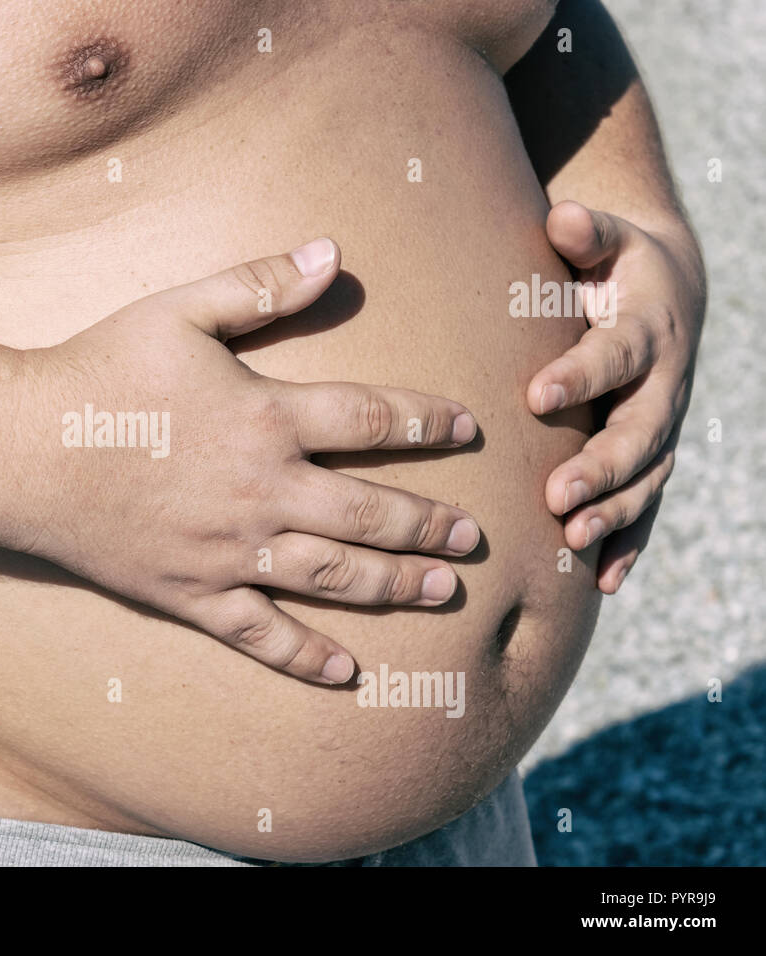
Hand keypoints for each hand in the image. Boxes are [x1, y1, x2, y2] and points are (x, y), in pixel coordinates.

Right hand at [10, 239, 481, 684]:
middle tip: (476, 536)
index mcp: (266, 418)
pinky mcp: (193, 595)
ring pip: (335, 578)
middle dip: (431, 523)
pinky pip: (261, 635)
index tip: (467, 427)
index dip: (426, 421)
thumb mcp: (177, 309)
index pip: (371, 418)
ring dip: (397, 586)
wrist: (21, 451)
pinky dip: (307, 658)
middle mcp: (263, 492)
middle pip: (371, 512)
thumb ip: (258, 286)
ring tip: (445, 592)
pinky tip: (347, 672)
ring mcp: (231, 553)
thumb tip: (332, 251)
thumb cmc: (98, 374)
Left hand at [528, 201, 704, 592]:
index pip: (613, 356)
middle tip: (556, 496)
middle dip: (600, 467)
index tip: (536, 395)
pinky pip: (646, 504)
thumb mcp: (607, 239)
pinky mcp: (654, 455)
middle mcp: (663, 386)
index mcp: (647, 331)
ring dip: (613, 513)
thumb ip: (586, 233)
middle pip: (638, 433)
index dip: (579, 375)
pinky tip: (601, 581)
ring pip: (646, 478)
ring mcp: (662, 426)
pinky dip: (628, 543)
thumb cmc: (616, 265)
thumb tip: (562, 217)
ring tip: (571, 540)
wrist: (668, 291)